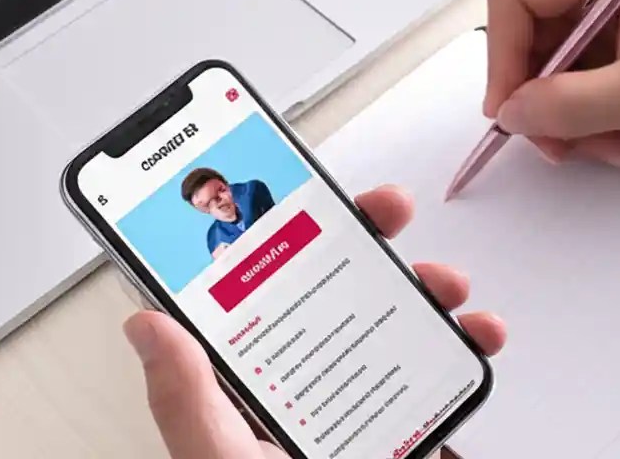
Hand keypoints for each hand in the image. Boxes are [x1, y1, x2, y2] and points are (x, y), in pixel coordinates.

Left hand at [122, 185, 505, 458]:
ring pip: (391, 325)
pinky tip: (472, 347)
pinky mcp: (401, 433)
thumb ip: (187, 402)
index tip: (294, 186)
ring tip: (451, 291)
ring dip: (430, 294)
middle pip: (332, 289)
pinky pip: (432, 379)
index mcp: (245, 384)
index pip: (253, 287)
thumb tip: (146, 322)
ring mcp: (355, 410)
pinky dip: (463, 355)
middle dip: (369, 239)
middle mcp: (300, 387)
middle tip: (389, 213)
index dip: (272, 229)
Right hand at [483, 0, 619, 163]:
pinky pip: (584, 84)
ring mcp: (612, 15)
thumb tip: (511, 114)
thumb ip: (568, 105)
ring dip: (575, 119)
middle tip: (564, 146)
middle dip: (545, 100)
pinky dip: (596, 119)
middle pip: (531, 38)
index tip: (512, 110)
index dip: (503, 55)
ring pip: (556, 70)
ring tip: (616, 147)